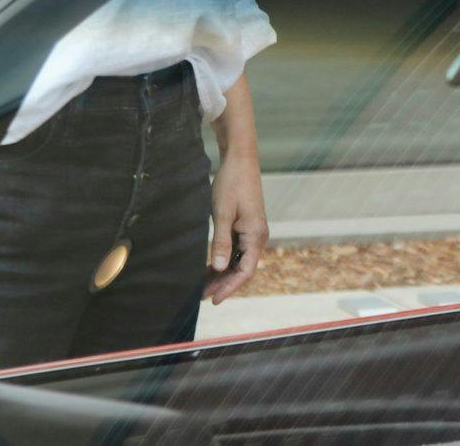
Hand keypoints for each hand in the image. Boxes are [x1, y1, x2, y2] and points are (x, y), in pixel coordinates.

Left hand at [204, 149, 268, 302]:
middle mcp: (258, 236)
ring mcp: (252, 231)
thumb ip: (221, 242)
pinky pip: (236, 250)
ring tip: (202, 285)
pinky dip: (224, 260)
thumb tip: (220, 268)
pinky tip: (209, 267)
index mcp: (256, 235)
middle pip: (242, 269)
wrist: (240, 159)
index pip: (246, 271)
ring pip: (239, 261)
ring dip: (222, 274)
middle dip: (223, 284)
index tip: (213, 300)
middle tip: (201, 296)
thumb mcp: (222, 213)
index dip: (229, 288)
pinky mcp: (245, 226)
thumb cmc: (232, 184)